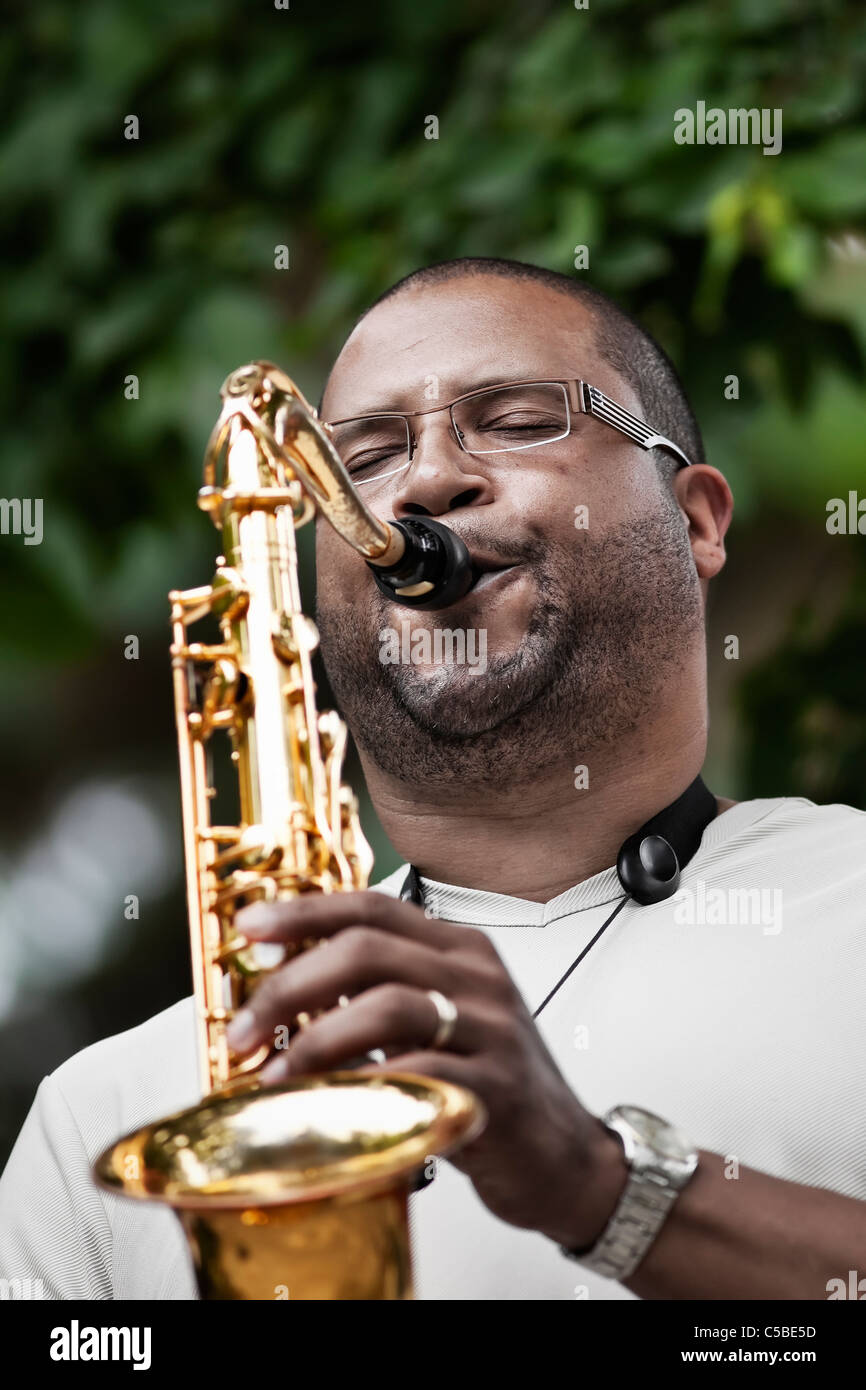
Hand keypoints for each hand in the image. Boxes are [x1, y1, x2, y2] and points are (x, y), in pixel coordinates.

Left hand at [225, 890, 626, 1245]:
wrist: (563, 1157)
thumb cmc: (487, 1084)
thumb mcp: (437, 1022)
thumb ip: (376, 995)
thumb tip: (282, 989)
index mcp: (458, 950)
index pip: (372, 907)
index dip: (305, 913)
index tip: (249, 930)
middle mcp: (477, 977)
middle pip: (367, 950)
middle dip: (291, 986)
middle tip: (241, 1029)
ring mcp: (491, 1028)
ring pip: (388, 1005)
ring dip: (315, 1040)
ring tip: (274, 1076)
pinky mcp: (496, 1087)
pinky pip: (419, 1074)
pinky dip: (363, 1087)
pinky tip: (328, 1105)